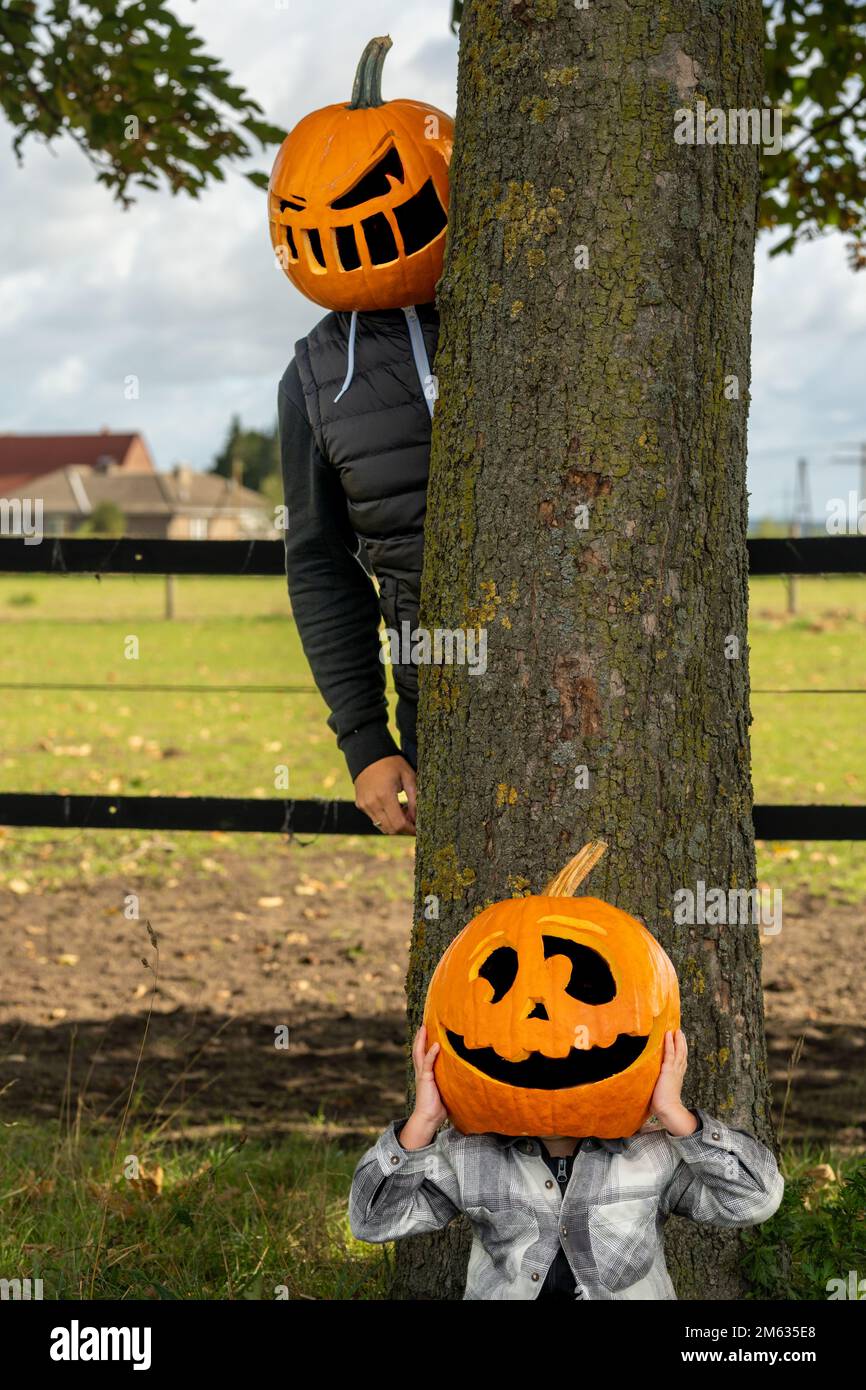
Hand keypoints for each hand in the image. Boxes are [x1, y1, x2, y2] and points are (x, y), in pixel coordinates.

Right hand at [354, 755, 415, 835]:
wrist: (368, 754)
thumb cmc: (391, 763)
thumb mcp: (408, 776)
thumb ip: (414, 799)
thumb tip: (416, 818)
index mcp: (385, 796)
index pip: (399, 824)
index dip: (410, 830)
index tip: (419, 828)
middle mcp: (372, 803)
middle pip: (391, 829)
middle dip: (404, 829)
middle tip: (413, 820)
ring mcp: (364, 805)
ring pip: (382, 827)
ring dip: (394, 824)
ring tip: (404, 811)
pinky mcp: (360, 805)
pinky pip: (375, 819)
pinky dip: (385, 819)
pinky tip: (393, 807)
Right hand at [399, 1025, 446, 1148]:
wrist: (428, 1118)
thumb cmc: (438, 1106)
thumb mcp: (445, 1089)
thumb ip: (450, 1081)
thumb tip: (465, 1077)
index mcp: (425, 1073)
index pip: (423, 1053)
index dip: (424, 1042)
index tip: (427, 1029)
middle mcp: (422, 1071)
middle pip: (418, 1049)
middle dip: (420, 1036)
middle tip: (423, 1023)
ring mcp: (422, 1074)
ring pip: (419, 1052)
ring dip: (421, 1039)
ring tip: (424, 1027)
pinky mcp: (425, 1078)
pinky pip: (427, 1063)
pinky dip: (431, 1053)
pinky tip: (436, 1045)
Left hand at [650, 1029, 697, 1135]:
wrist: (667, 1110)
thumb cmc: (663, 1105)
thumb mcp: (661, 1091)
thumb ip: (658, 1085)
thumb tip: (650, 1084)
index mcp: (677, 1077)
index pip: (680, 1061)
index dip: (681, 1051)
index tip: (680, 1043)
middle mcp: (678, 1072)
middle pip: (682, 1054)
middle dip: (682, 1043)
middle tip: (680, 1032)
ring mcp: (674, 1070)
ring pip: (678, 1051)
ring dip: (678, 1040)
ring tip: (677, 1030)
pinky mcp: (668, 1070)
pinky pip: (670, 1053)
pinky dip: (670, 1043)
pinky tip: (669, 1034)